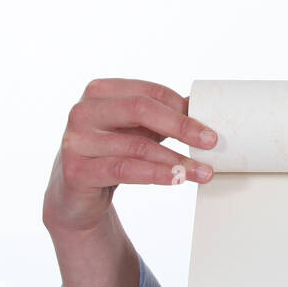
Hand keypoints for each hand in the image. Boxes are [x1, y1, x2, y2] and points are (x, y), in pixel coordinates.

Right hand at [43, 78, 219, 234]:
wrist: (76, 194)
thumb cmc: (112, 153)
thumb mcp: (138, 130)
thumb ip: (164, 115)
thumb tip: (202, 106)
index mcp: (101, 92)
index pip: (150, 92)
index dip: (183, 108)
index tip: (210, 126)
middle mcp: (83, 111)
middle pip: (141, 109)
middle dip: (182, 126)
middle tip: (212, 142)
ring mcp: (76, 140)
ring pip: (137, 145)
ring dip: (177, 160)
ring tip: (204, 171)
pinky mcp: (76, 170)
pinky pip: (125, 169)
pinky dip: (156, 173)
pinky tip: (178, 179)